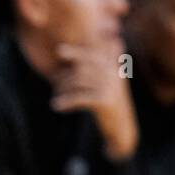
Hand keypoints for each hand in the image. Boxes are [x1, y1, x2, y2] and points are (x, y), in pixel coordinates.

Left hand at [52, 41, 138, 160]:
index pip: (93, 54)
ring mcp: (110, 86)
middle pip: (84, 66)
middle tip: (52, 79)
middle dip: (66, 73)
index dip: (76, 52)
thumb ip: (105, 63)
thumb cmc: (110, 104)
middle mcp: (114, 74)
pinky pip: (79, 97)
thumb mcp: (110, 82)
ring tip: (54, 96)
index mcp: (114, 67)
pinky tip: (56, 106)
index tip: (59, 50)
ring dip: (63, 88)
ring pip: (79, 81)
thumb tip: (99, 46)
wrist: (121, 128)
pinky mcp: (105, 101)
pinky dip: (66, 101)